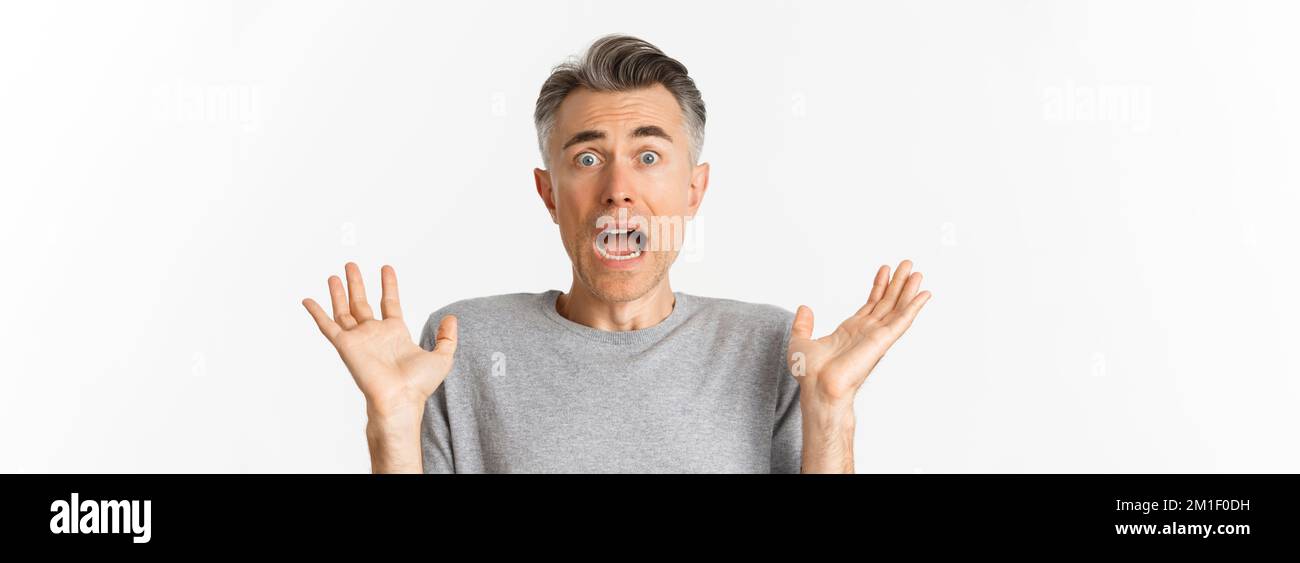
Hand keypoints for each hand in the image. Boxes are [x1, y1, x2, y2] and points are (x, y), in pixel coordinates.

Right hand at [302, 262, 457, 417]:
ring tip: (334, 275)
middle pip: (361, 303)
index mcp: (395, 334)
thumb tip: (452, 319)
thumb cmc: (418, 385)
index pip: (389, 303)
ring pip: (344, 310)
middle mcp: (374, 334)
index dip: (388, 285)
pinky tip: (308, 300)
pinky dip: (317, 313)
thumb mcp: (442, 357)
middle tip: (351, 265)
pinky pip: (327, 326)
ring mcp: (359, 339)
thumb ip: (447, 337)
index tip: (385, 268)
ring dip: (338, 293)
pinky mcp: (345, 345)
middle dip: (356, 283)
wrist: (400, 398)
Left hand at [788, 259, 930, 407]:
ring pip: (897, 308)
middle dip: (897, 283)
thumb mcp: (800, 342)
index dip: (879, 286)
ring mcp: (876, 336)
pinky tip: (924, 295)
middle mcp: (866, 332)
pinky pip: (902, 321)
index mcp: (851, 331)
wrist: (817, 387)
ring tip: (917, 272)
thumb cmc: (810, 374)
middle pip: (887, 302)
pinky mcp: (883, 341)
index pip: (870, 304)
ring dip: (908, 290)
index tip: (885, 270)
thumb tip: (803, 308)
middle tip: (907, 264)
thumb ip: (803, 325)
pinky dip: (914, 307)